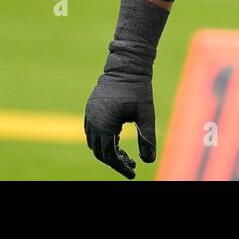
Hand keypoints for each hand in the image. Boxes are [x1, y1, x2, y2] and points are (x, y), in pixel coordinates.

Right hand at [84, 0, 168, 177]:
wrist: (127, 65)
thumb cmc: (138, 89)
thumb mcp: (146, 115)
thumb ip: (147, 138)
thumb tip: (148, 160)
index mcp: (105, 125)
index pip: (109, 156)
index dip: (121, 167)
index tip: (133, 173)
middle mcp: (93, 121)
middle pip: (99, 152)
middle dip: (114, 161)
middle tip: (130, 165)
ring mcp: (89, 114)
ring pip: (94, 142)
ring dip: (107, 151)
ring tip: (124, 155)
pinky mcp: (90, 108)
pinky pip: (92, 131)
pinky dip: (102, 140)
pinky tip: (116, 140)